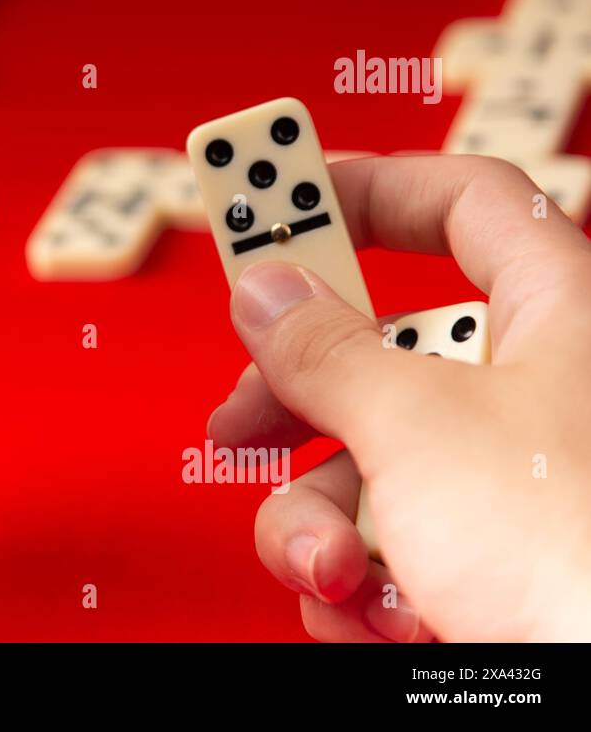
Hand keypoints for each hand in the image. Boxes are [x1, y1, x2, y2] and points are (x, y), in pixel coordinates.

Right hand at [208, 154, 590, 641]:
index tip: (284, 198)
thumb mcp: (419, 429)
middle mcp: (532, 393)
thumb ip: (326, 348)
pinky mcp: (480, 560)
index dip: (366, 190)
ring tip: (338, 563)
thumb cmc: (580, 557)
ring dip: (317, 524)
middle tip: (242, 409)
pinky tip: (377, 608)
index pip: (460, 204)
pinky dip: (356, 581)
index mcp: (556, 316)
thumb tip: (267, 290)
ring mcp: (503, 482)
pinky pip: (379, 541)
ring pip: (362, 464)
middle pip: (379, 352)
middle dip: (296, 400)